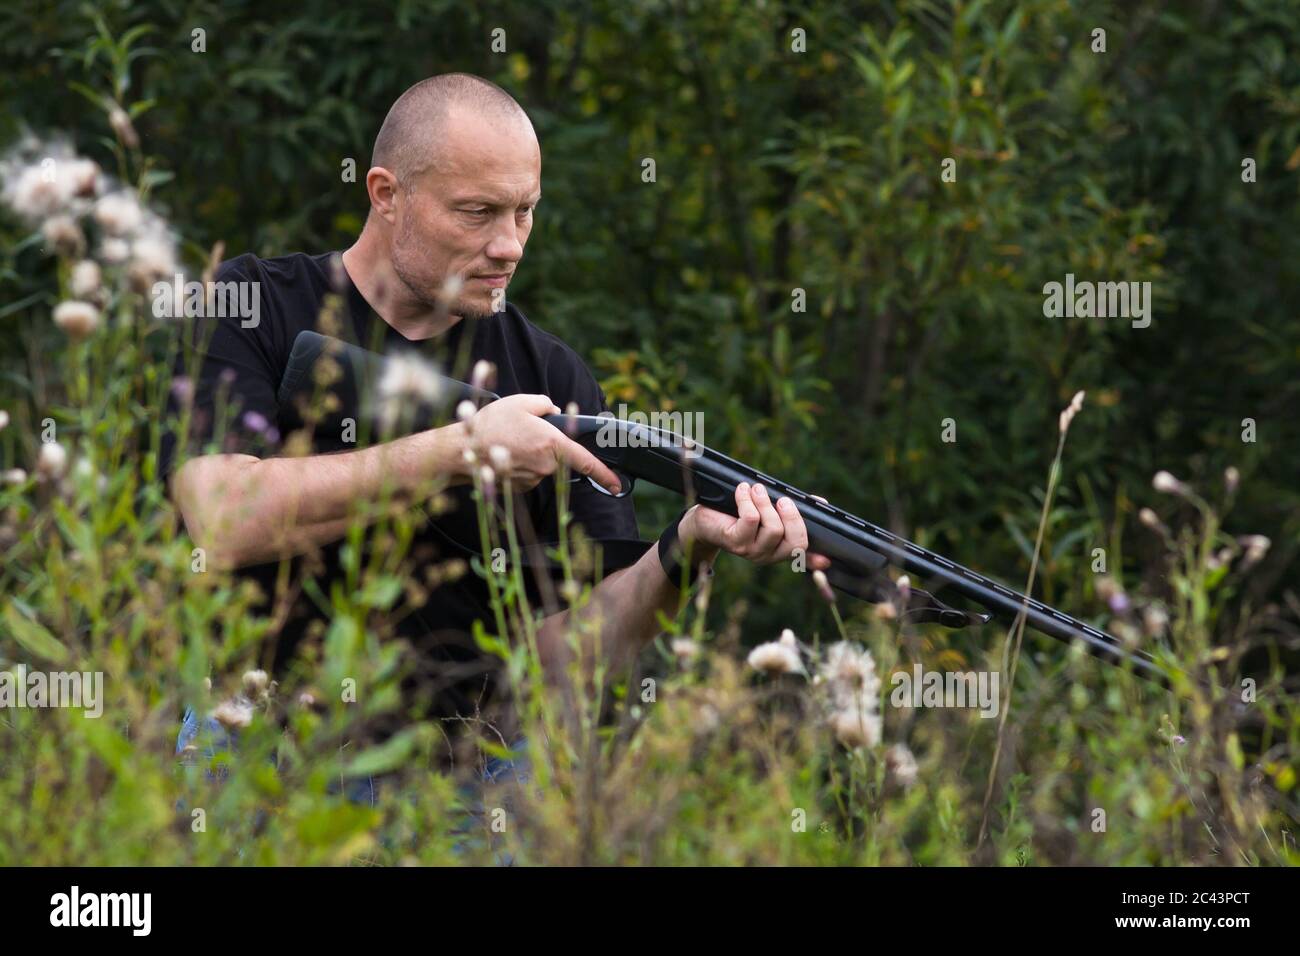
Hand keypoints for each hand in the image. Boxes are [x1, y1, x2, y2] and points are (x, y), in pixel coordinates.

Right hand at [464, 394, 621, 493]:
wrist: (461, 451)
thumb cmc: (490, 425)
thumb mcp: (521, 402)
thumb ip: (545, 404)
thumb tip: (555, 412)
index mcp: (552, 443)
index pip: (586, 462)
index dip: (605, 475)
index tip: (618, 485)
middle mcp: (546, 465)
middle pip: (558, 456)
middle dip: (546, 445)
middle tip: (523, 433)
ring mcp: (533, 479)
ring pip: (542, 465)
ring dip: (532, 454)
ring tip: (509, 442)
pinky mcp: (521, 487)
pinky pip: (529, 473)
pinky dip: (521, 464)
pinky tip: (504, 454)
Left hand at [679, 482, 831, 568]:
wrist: (703, 521)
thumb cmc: (736, 513)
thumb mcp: (766, 510)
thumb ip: (789, 508)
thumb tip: (820, 503)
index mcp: (778, 549)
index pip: (802, 555)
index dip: (815, 559)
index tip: (827, 559)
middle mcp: (768, 555)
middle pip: (795, 542)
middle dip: (793, 516)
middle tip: (783, 499)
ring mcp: (752, 552)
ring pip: (773, 529)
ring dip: (765, 503)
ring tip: (756, 489)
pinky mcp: (735, 542)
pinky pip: (751, 520)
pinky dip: (748, 500)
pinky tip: (743, 491)